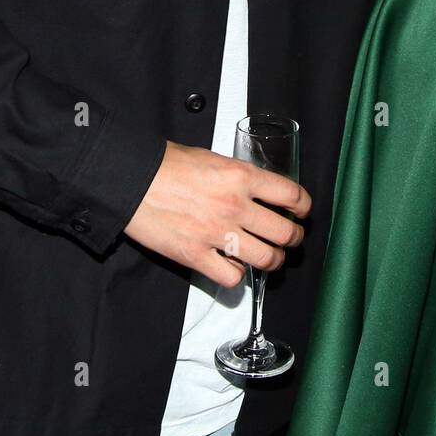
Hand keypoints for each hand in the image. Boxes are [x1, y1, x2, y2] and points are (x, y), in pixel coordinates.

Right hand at [125, 141, 310, 287]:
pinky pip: (232, 278)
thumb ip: (237, 176)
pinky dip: (236, 275)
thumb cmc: (167, 164)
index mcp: (241, 177)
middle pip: (285, 232)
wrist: (132, 179)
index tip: (301, 211)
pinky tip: (233, 265)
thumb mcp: (213, 158)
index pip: (292, 195)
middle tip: (290, 237)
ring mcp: (217, 234)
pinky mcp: (196, 256)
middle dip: (293, 237)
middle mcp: (235, 206)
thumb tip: (253, 188)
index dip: (303, 206)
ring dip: (273, 260)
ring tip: (270, 257)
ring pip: (266, 259)